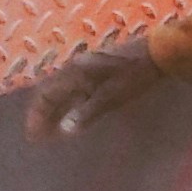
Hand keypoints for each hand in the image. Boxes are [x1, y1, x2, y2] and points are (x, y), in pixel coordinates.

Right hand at [26, 40, 162, 142]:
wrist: (157, 53)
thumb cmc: (134, 75)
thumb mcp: (111, 96)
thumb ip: (86, 112)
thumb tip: (63, 130)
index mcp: (75, 72)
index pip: (46, 95)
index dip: (37, 116)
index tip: (34, 137)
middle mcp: (75, 67)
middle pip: (50, 92)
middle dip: (42, 114)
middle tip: (39, 136)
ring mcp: (86, 67)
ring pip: (62, 90)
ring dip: (54, 109)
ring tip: (51, 129)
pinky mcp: (97, 69)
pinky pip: (74, 88)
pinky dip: (68, 103)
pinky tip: (72, 113)